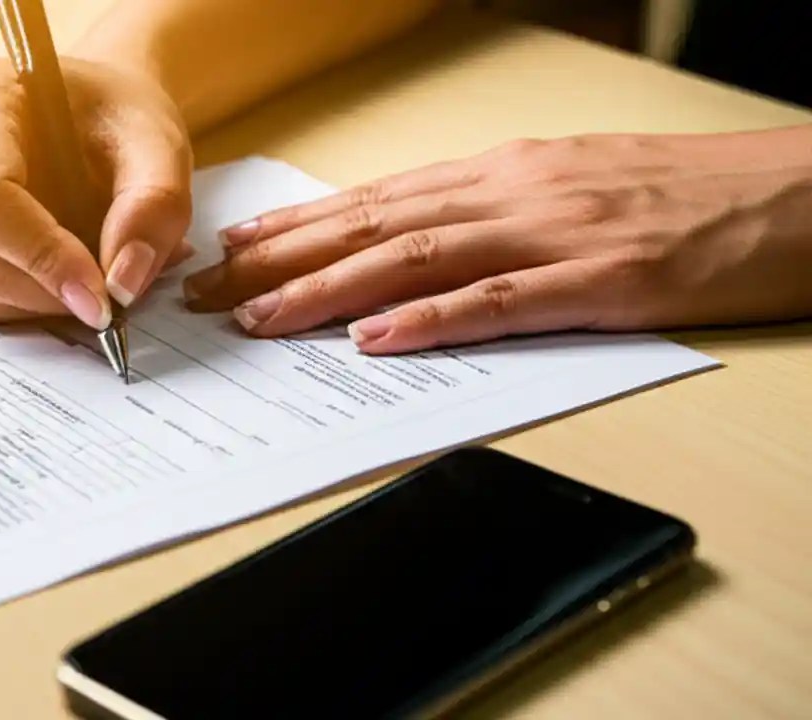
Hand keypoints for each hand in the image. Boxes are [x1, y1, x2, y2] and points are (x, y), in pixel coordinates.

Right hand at [0, 58, 192, 328]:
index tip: (100, 296)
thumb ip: (154, 206)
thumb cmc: (112, 116)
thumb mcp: (159, 144)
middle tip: (112, 295)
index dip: (40, 258)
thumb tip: (121, 285)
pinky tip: (61, 272)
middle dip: (48, 292)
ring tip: (94, 271)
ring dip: (39, 301)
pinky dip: (22, 300)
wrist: (83, 109)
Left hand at [183, 126, 811, 352]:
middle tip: (210, 292)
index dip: (295, 227)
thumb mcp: (571, 184)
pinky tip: (376, 340)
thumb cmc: (687, 192)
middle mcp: (512, 193)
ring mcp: (554, 234)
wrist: (797, 191)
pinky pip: (502, 302)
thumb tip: (415, 244)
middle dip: (281, 261)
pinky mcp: (604, 281)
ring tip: (260, 319)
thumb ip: (492, 212)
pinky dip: (433, 321)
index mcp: (503, 174)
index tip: (231, 248)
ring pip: (416, 260)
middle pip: (373, 227)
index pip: (374, 201)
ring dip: (329, 292)